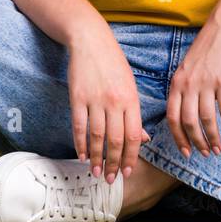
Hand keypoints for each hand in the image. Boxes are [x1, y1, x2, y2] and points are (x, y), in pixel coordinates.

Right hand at [67, 30, 151, 183]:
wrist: (91, 41)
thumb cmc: (114, 64)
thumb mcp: (131, 86)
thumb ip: (135, 114)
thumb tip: (143, 139)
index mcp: (132, 100)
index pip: (134, 136)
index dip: (131, 157)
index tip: (128, 172)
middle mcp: (115, 102)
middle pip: (116, 141)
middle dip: (115, 163)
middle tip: (111, 180)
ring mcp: (95, 100)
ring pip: (97, 137)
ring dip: (97, 158)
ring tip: (96, 172)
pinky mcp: (77, 98)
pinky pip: (79, 126)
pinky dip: (80, 144)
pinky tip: (82, 155)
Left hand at [167, 14, 220, 157]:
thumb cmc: (208, 47)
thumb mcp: (188, 67)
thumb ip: (184, 87)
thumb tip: (186, 112)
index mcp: (177, 82)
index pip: (172, 117)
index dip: (178, 138)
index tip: (186, 152)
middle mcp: (188, 84)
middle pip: (188, 122)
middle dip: (196, 142)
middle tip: (205, 154)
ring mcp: (206, 82)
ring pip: (206, 119)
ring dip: (213, 138)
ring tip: (219, 149)